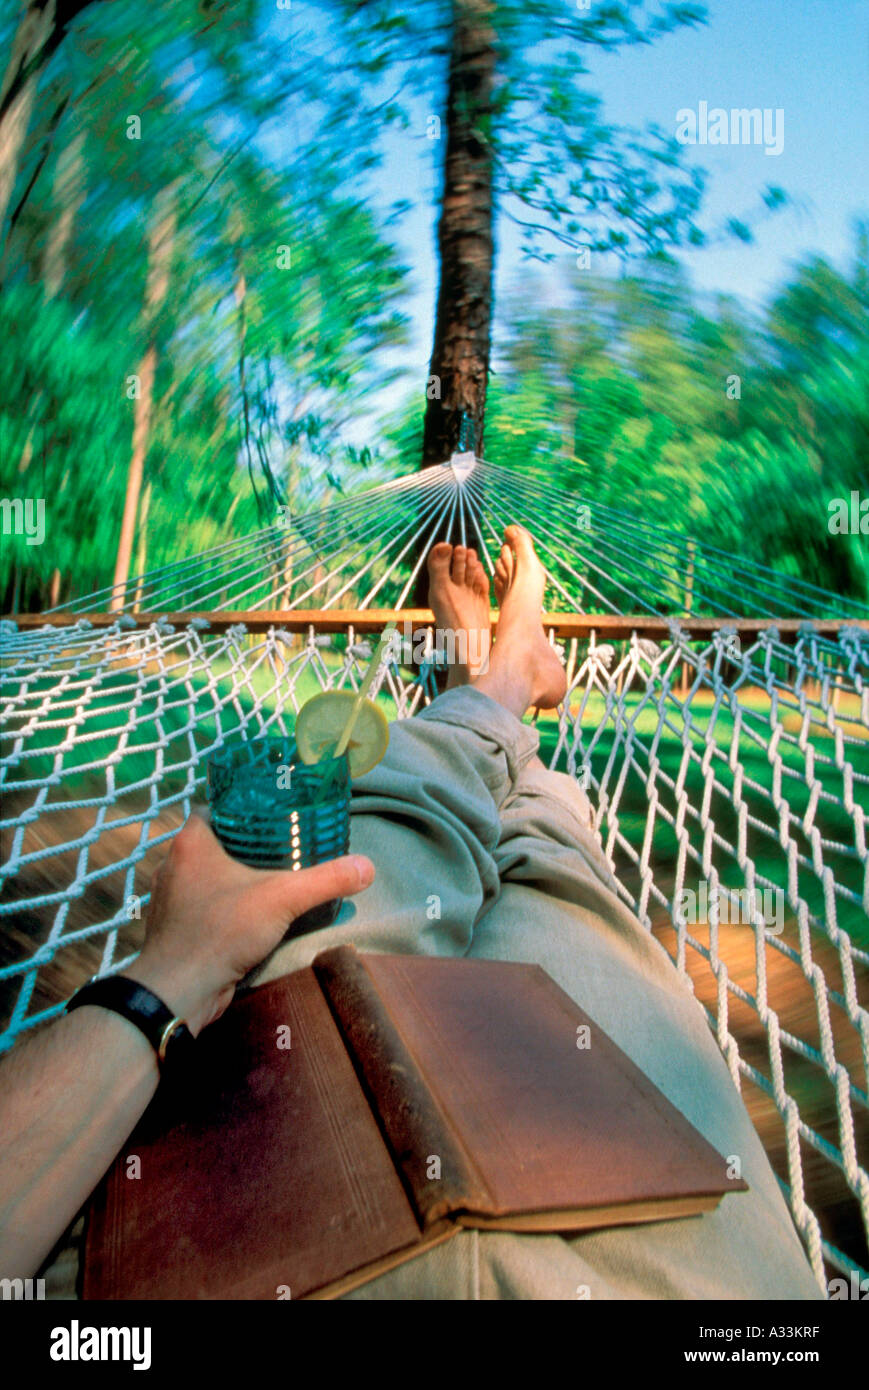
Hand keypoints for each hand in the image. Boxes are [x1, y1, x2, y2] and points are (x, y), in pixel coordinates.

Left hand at [123, 813, 374, 1034]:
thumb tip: (368, 867)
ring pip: (209, 872)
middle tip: (284, 844)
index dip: (245, 806)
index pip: (217, 806)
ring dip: (236, 874)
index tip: (276, 812)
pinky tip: (250, 910)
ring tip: (272, 875)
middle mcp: (175, 863)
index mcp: (191, 841)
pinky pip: (204, 901)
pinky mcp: (175, 925)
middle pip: (217, 839)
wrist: (178, 991)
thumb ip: (325, 880)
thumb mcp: (282, 898)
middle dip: (248, 842)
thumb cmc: (221, 931)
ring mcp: (172, 897)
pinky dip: (225, 901)